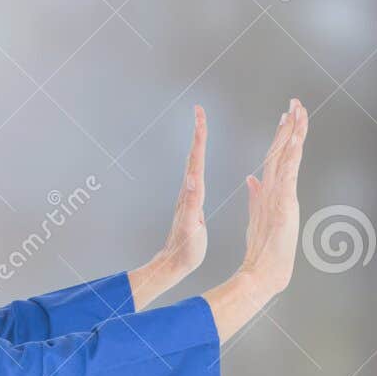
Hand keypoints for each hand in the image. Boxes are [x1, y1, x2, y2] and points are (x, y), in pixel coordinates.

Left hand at [163, 103, 207, 277]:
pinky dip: (200, 161)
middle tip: (200, 112)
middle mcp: (188, 191)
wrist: (174, 264)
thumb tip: (192, 178)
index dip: (199, 136)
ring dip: (199, 144)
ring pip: (194, 163)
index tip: (200, 115)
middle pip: (194, 155)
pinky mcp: (191, 203)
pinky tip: (201, 160)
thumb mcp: (190, 228)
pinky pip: (197, 174)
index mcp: (192, 193)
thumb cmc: (184, 250)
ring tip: (202, 127)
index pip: (196, 159)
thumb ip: (192, 203)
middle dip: (198, 132)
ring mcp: (189, 196)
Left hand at [203, 98, 309, 342]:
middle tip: (296, 103)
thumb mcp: (256, 218)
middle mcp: (281, 191)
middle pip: (287, 152)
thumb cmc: (262, 252)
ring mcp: (285, 197)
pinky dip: (293, 155)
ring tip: (299, 111)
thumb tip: (251, 179)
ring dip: (295, 133)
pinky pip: (289, 173)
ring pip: (291, 158)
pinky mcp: (286, 204)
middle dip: (293, 126)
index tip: (285, 117)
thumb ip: (256, 197)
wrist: (263, 273)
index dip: (282, 137)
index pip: (278, 158)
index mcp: (272, 193)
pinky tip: (296, 139)